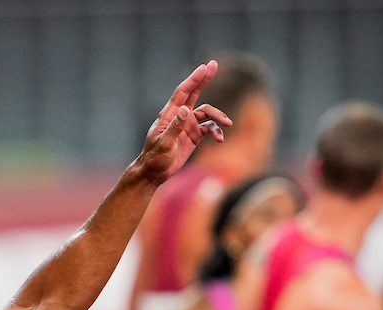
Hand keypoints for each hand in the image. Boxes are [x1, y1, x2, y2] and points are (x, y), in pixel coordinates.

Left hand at [134, 61, 232, 185]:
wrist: (154, 172)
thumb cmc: (155, 158)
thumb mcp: (165, 143)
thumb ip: (175, 127)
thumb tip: (185, 108)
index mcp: (169, 115)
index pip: (183, 92)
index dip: (193, 79)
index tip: (204, 67)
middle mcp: (179, 116)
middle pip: (194, 93)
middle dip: (204, 80)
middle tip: (214, 65)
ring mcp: (187, 125)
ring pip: (207, 113)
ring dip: (218, 117)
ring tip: (227, 124)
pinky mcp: (193, 136)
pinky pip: (209, 128)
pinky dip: (216, 131)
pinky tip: (220, 139)